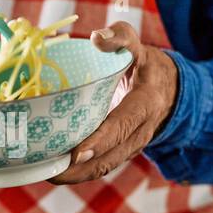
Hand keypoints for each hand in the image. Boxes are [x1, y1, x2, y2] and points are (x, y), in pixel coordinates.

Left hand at [51, 22, 178, 183]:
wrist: (166, 88)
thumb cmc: (144, 64)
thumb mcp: (137, 45)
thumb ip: (120, 37)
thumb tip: (96, 37)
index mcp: (145, 105)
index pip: (122, 126)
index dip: (100, 141)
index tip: (77, 154)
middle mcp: (141, 131)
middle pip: (111, 156)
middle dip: (81, 169)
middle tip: (51, 172)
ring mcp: (131, 145)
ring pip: (105, 166)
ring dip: (76, 176)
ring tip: (46, 175)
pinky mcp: (120, 151)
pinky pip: (101, 165)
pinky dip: (79, 172)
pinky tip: (53, 171)